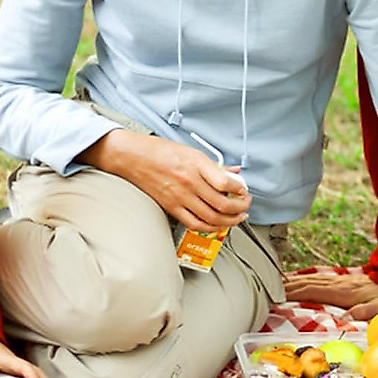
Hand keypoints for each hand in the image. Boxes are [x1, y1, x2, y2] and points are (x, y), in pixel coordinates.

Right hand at [80, 128, 250, 229]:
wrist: (131, 157)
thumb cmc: (159, 151)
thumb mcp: (191, 151)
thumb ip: (214, 165)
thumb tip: (233, 172)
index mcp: (195, 164)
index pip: (224, 182)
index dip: (239, 189)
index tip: (244, 189)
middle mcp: (188, 182)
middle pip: (222, 203)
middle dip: (240, 207)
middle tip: (246, 204)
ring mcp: (179, 197)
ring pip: (212, 217)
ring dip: (230, 220)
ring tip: (238, 217)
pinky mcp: (171, 207)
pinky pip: (195, 223)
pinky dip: (211, 227)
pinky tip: (219, 224)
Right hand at [282, 271, 377, 320]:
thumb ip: (368, 311)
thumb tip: (350, 316)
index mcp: (344, 292)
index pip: (313, 291)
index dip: (294, 293)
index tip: (276, 295)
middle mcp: (338, 284)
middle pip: (307, 283)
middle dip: (286, 286)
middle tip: (265, 288)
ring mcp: (340, 281)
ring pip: (310, 279)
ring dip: (292, 281)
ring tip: (274, 283)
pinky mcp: (343, 282)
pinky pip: (318, 280)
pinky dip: (303, 279)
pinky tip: (296, 281)